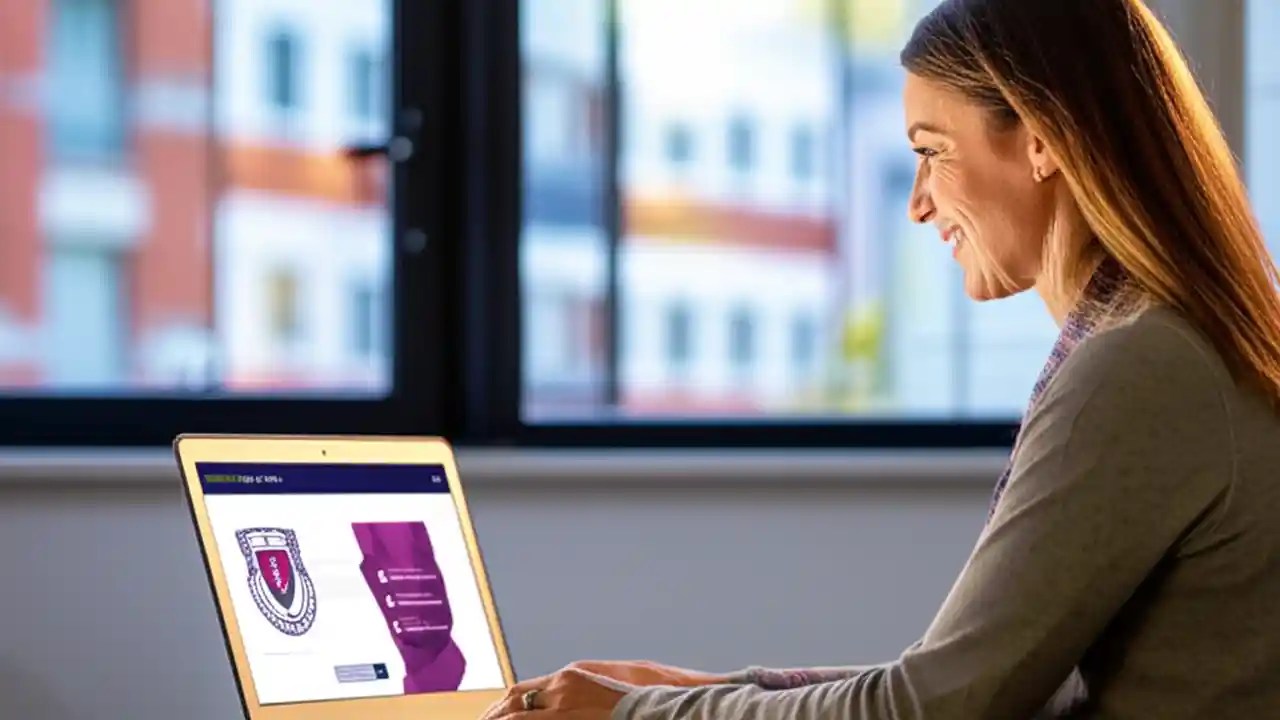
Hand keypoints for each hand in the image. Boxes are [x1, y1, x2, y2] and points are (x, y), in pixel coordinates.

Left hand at [481, 659, 725, 718]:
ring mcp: (562, 703)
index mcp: (572, 675)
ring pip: (515, 713)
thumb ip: (592, 693)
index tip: (496, 714)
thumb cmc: (645, 698)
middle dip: (494, 713)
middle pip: (514, 698)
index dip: (507, 703)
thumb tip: (584, 700)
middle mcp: (562, 685)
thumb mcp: (613, 688)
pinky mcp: (565, 718)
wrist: (658, 704)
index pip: (528, 688)